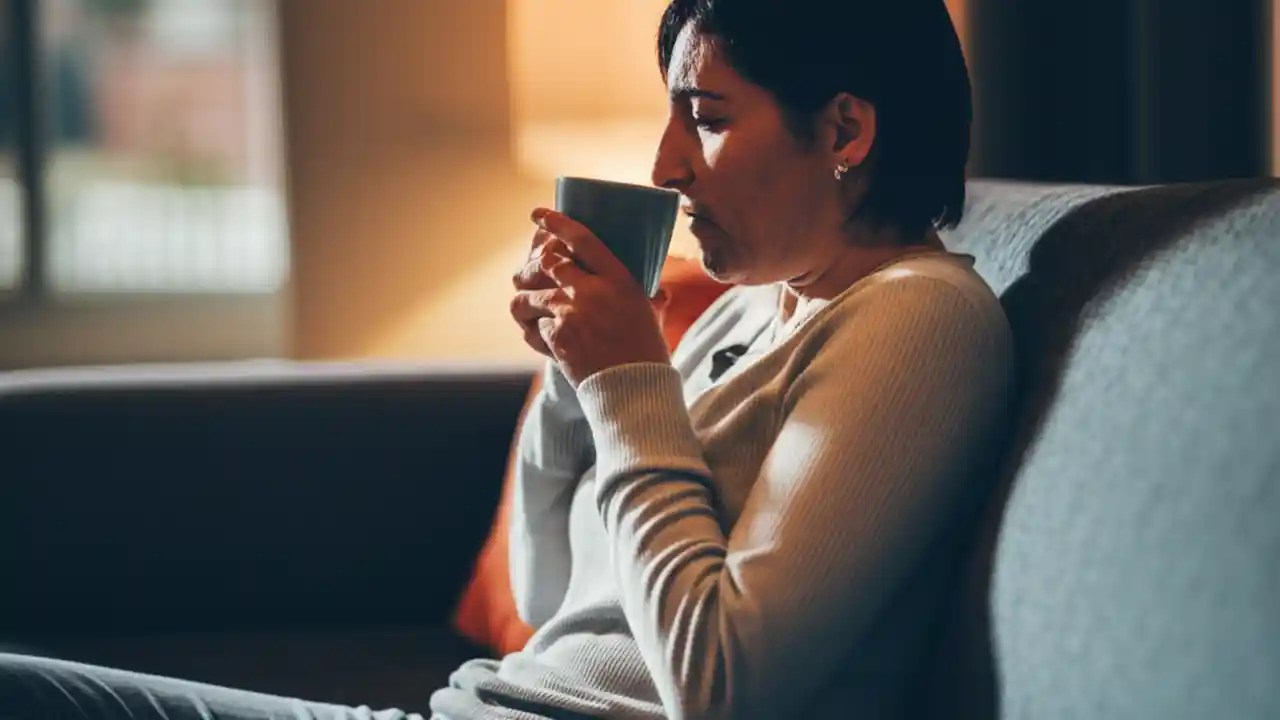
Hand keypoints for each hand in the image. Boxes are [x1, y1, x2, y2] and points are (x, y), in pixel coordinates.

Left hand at [509, 208, 670, 385]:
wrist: (635, 390)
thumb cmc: (647, 353)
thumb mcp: (652, 315)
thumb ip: (651, 297)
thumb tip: (661, 290)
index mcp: (619, 278)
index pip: (582, 239)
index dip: (557, 222)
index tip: (539, 214)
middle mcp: (593, 290)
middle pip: (549, 263)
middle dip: (538, 267)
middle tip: (536, 274)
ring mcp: (572, 313)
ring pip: (532, 296)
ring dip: (528, 303)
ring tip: (531, 310)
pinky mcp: (558, 337)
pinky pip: (535, 326)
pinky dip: (537, 333)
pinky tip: (546, 339)